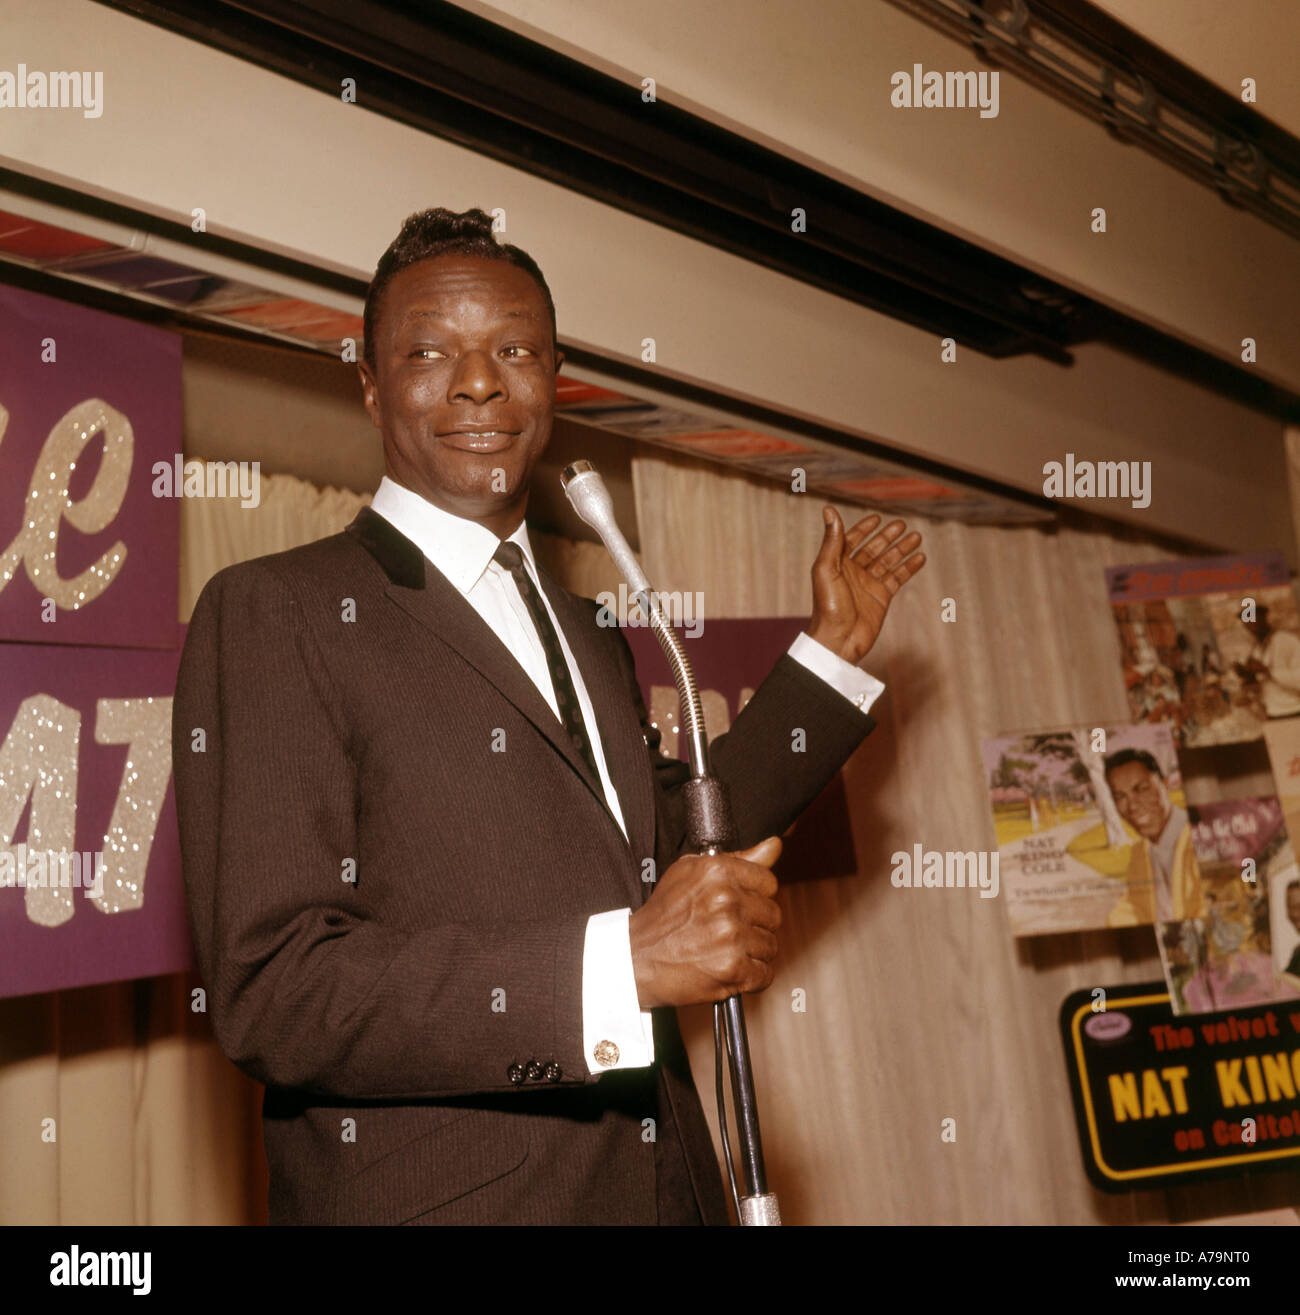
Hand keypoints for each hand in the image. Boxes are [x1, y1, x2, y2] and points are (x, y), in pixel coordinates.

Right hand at [628, 836, 782, 1009]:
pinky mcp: (733, 968)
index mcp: (718, 872)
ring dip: (752, 952)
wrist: (636, 958)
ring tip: (723, 950)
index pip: (769, 882)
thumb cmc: (663, 916)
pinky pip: (765, 973)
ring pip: (770, 945)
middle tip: (727, 931)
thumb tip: (774, 845)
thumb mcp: (692, 873)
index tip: (739, 906)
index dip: (756, 896)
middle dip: (755, 926)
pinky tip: (727, 968)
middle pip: (773, 915)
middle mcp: (726, 901)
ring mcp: (731, 936)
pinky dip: (750, 977)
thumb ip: (739, 859)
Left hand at [805, 507, 925, 664]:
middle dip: (888, 536)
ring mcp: (868, 585)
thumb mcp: (826, 569)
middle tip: (902, 524)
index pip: (852, 540)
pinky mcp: (881, 598)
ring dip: (902, 549)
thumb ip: (832, 540)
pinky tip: (920, 558)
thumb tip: (828, 510)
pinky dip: (909, 568)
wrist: (839, 640)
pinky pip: (897, 578)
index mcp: (837, 563)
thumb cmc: (828, 607)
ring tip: (917, 537)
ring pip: (888, 561)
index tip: (877, 518)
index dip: (863, 529)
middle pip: (874, 548)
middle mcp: (853, 572)